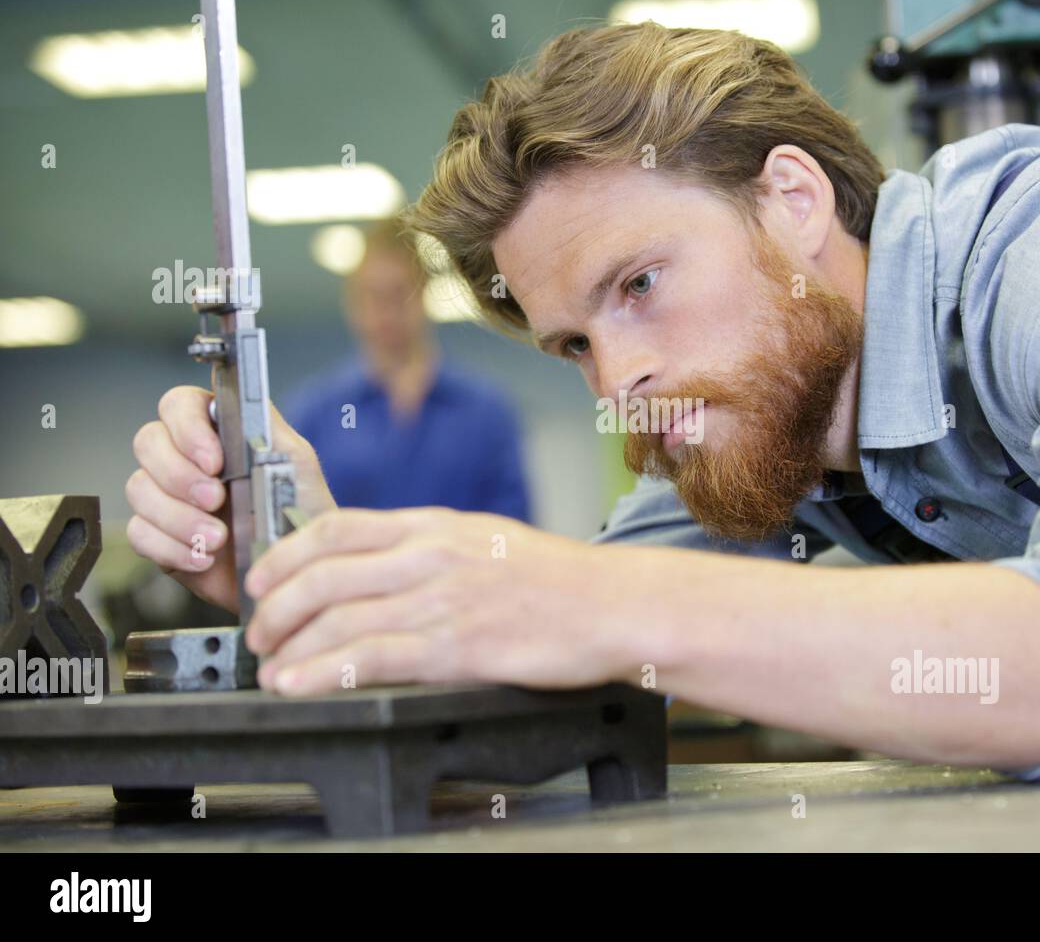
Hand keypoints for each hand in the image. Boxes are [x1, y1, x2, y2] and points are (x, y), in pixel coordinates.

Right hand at [126, 385, 336, 612]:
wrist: (295, 570)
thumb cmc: (299, 511)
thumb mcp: (294, 461)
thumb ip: (264, 426)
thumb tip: (233, 398)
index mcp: (216, 430)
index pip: (179, 405)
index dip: (188, 429)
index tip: (215, 462)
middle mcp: (184, 456)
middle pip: (148, 442)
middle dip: (179, 474)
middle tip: (215, 500)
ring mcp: (167, 495)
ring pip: (138, 488)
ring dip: (178, 517)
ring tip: (218, 538)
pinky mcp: (158, 534)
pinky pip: (139, 532)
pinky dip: (170, 548)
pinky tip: (204, 558)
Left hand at [244, 507, 629, 694]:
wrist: (610, 604)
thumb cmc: (553, 579)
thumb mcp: (482, 538)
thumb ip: (425, 547)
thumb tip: (370, 563)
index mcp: (432, 525)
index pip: (336, 529)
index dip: (284, 555)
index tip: (261, 580)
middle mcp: (429, 556)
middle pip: (323, 575)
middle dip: (276, 608)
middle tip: (259, 634)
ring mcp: (441, 600)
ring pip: (338, 618)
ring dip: (291, 647)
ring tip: (271, 669)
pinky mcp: (456, 647)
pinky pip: (372, 658)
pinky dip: (324, 672)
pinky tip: (301, 684)